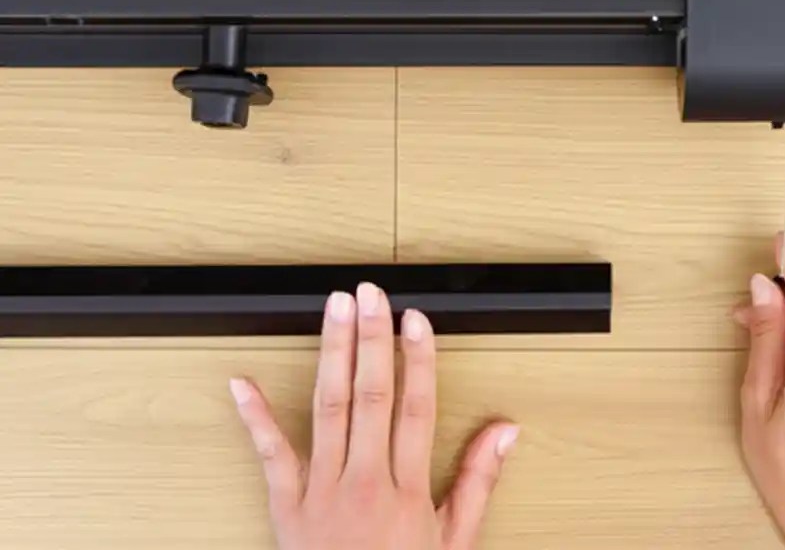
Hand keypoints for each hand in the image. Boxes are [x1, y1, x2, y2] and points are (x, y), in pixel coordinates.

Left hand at [229, 282, 519, 549]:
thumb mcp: (456, 541)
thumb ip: (478, 481)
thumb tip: (504, 431)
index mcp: (407, 492)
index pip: (417, 408)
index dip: (418, 359)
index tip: (415, 321)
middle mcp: (363, 483)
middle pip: (371, 396)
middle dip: (372, 339)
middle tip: (372, 295)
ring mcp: (321, 492)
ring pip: (327, 409)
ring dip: (331, 354)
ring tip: (334, 311)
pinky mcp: (286, 506)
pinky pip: (270, 455)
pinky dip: (254, 417)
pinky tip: (243, 382)